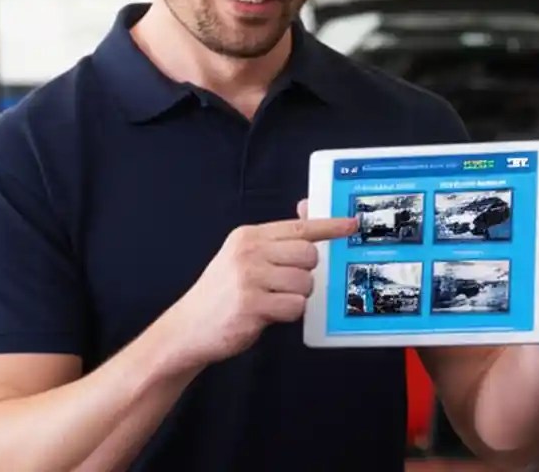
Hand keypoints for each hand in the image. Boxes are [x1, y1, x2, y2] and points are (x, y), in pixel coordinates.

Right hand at [165, 206, 356, 368]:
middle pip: (308, 255)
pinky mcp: (252, 305)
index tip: (351, 225)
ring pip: (304, 283)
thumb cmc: (222, 293)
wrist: (188, 327)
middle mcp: (248, 252)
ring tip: (274, 300)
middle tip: (287, 283)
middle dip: (306, 273)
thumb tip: (307, 210)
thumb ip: (276, 240)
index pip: (299, 226)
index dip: (329, 226)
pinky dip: (289, 314)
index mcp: (248, 236)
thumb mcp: (242, 257)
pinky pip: (294, 306)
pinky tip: (269, 314)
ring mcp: (249, 278)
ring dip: (297, 296)